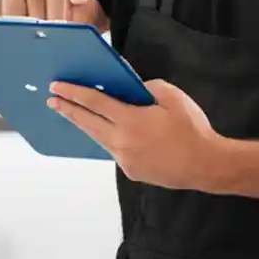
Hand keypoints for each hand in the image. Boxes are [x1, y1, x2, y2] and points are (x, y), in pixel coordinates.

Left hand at [48, 79, 225, 190]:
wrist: (206, 165)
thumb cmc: (192, 129)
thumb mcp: (172, 97)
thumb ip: (147, 88)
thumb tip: (132, 89)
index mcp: (130, 121)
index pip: (94, 102)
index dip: (73, 93)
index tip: (57, 87)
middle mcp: (121, 142)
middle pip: (87, 123)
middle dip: (68, 109)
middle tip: (52, 100)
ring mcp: (125, 160)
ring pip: (99, 138)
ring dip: (86, 125)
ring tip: (75, 114)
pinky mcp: (133, 171)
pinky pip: (116, 150)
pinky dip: (110, 138)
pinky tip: (111, 132)